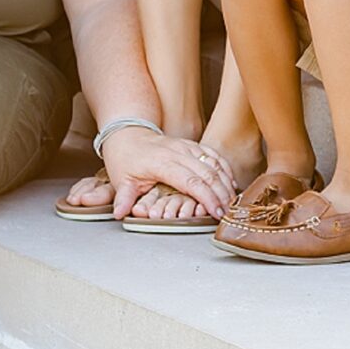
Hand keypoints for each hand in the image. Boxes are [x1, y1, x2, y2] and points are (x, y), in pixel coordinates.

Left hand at [99, 125, 235, 219]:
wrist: (127, 134)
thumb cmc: (125, 159)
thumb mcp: (121, 180)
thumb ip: (123, 198)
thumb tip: (118, 214)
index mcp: (163, 162)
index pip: (191, 181)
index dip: (207, 198)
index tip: (216, 213)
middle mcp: (178, 152)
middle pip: (207, 173)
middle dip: (221, 195)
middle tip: (227, 214)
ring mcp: (187, 147)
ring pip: (214, 164)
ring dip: (225, 183)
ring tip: (231, 203)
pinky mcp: (192, 145)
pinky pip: (213, 155)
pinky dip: (224, 169)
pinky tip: (230, 183)